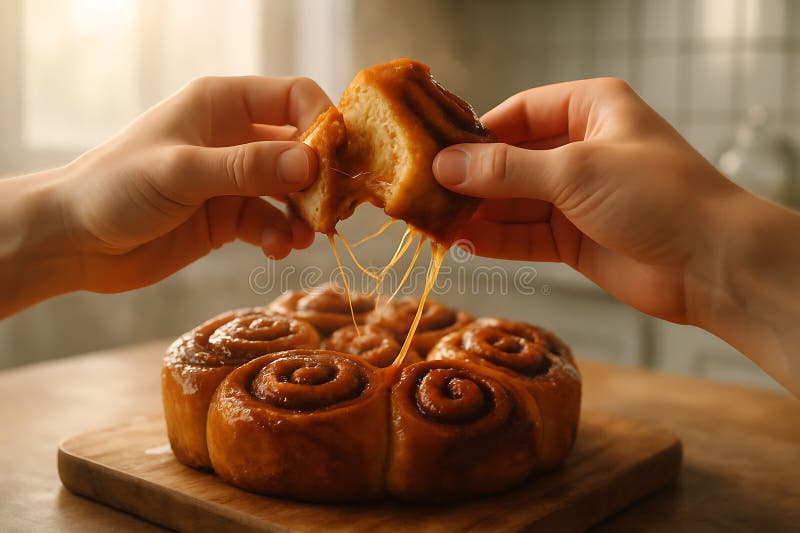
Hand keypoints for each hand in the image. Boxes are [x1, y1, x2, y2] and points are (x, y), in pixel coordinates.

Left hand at [0, 76, 330, 314]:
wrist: (75, 241)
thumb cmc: (116, 188)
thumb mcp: (182, 171)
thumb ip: (247, 167)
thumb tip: (312, 163)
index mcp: (223, 104)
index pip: (293, 98)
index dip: (322, 124)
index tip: (337, 161)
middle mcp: (234, 137)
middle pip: (301, 148)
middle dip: (321, 178)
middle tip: (332, 209)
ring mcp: (233, 179)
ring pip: (291, 190)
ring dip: (304, 214)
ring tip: (305, 237)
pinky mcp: (229, 217)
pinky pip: (271, 222)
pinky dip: (280, 236)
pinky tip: (275, 250)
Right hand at [434, 78, 740, 323]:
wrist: (712, 264)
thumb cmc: (658, 196)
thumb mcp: (576, 171)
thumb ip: (507, 171)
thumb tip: (446, 166)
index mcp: (590, 110)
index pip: (519, 114)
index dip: (478, 134)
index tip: (437, 153)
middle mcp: (581, 150)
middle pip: (511, 162)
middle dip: (473, 180)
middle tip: (426, 195)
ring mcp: (577, 197)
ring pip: (515, 202)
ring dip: (479, 214)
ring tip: (435, 224)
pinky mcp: (575, 239)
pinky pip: (526, 235)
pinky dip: (498, 240)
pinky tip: (465, 245)